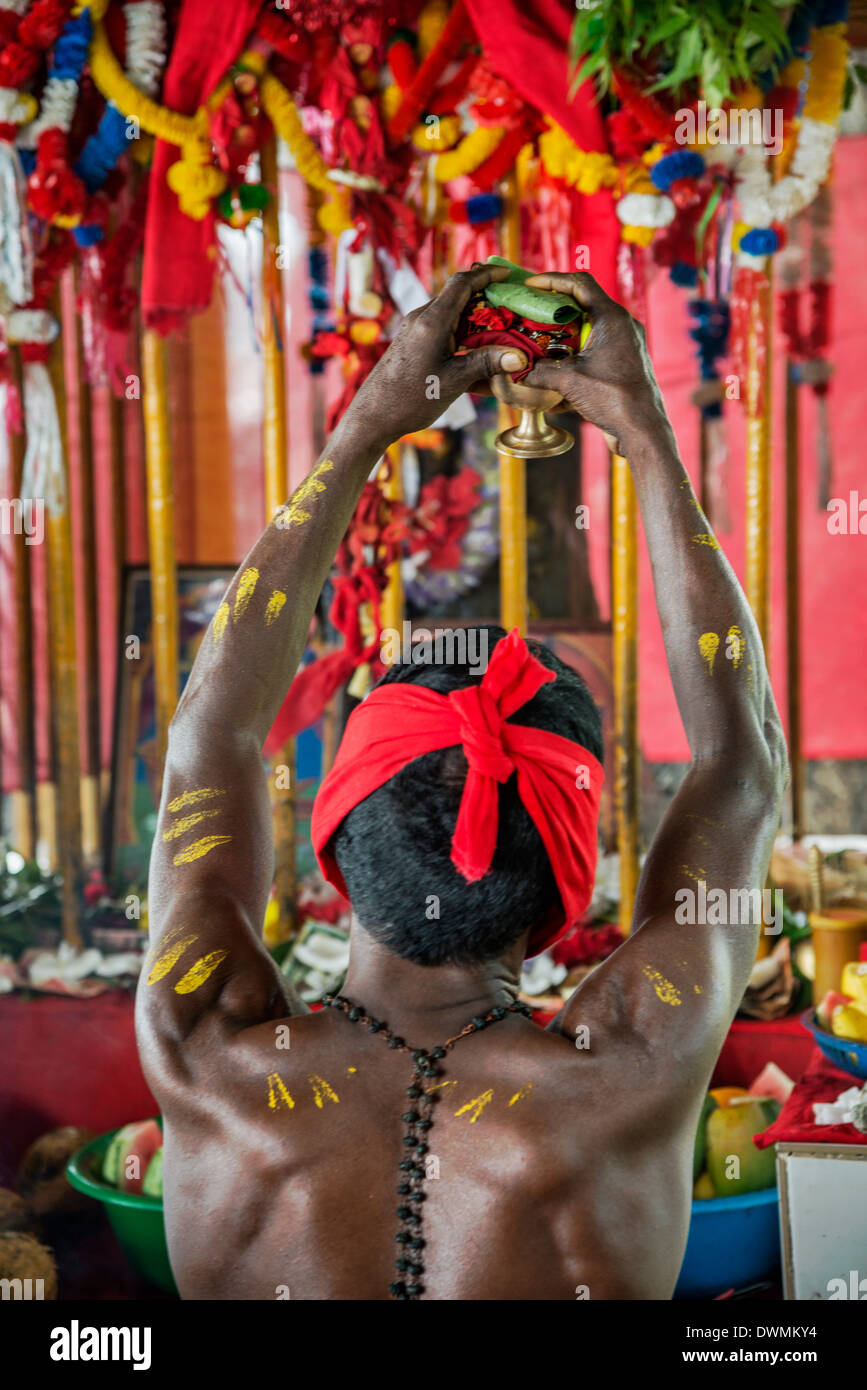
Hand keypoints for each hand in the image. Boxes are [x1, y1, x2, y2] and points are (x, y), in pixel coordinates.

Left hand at [341, 266, 528, 449]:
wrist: (374, 417)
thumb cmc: (410, 400)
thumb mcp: (453, 382)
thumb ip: (486, 365)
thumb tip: (520, 358)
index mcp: (432, 321)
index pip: (462, 283)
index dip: (487, 274)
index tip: (508, 274)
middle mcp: (422, 318)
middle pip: (458, 295)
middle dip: (486, 296)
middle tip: (511, 304)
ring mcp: (416, 330)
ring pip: (451, 313)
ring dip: (476, 317)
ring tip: (501, 328)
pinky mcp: (414, 343)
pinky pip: (443, 330)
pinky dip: (463, 334)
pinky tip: (477, 353)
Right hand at [521, 272, 669, 454]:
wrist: (642, 429)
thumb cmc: (613, 399)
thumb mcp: (569, 381)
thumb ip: (539, 371)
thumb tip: (516, 369)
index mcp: (612, 318)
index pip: (580, 282)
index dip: (553, 279)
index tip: (531, 283)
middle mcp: (622, 324)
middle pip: (584, 302)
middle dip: (555, 306)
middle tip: (531, 309)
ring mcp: (625, 343)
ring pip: (589, 325)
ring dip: (564, 329)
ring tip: (540, 337)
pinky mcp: (624, 360)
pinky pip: (596, 346)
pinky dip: (575, 349)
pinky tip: (556, 364)